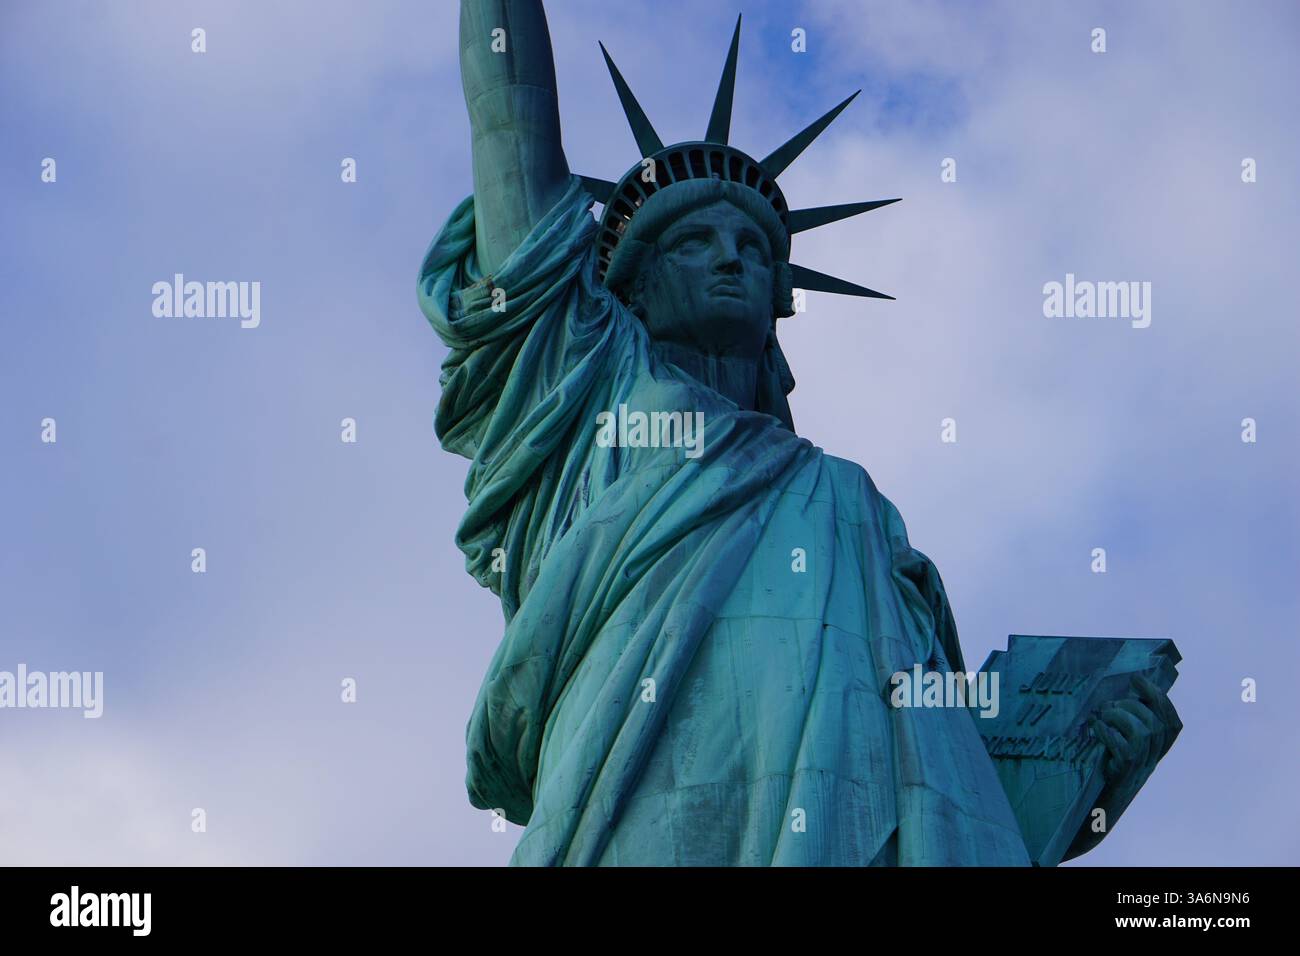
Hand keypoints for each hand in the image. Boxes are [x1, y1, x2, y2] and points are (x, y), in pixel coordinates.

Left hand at [1063, 675, 1180, 860]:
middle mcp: (1152, 762)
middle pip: (1156, 724)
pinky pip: (1124, 749)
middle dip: (1133, 705)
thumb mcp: (1118, 752)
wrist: (1093, 816)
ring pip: (1143, 733)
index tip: (1139, 679)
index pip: (1173, 725)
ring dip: (1120, 716)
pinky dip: (1108, 733)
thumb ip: (1124, 729)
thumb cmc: (1101, 777)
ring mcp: (1139, 770)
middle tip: (1109, 704)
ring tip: (1101, 716)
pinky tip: (1094, 729)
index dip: (1160, 699)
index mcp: (1155, 754)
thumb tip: (1118, 697)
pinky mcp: (1122, 776)